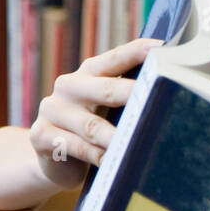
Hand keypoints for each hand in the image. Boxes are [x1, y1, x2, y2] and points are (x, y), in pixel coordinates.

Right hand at [29, 37, 164, 189]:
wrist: (53, 160)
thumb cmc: (93, 129)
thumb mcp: (107, 108)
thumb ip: (127, 97)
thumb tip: (168, 94)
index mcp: (89, 72)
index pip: (116, 58)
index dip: (138, 52)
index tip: (162, 48)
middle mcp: (69, 86)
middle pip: (106, 90)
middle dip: (134, 95)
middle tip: (157, 100)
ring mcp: (53, 109)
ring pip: (92, 125)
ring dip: (116, 137)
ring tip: (138, 144)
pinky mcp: (41, 135)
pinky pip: (74, 146)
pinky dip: (96, 156)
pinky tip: (112, 162)